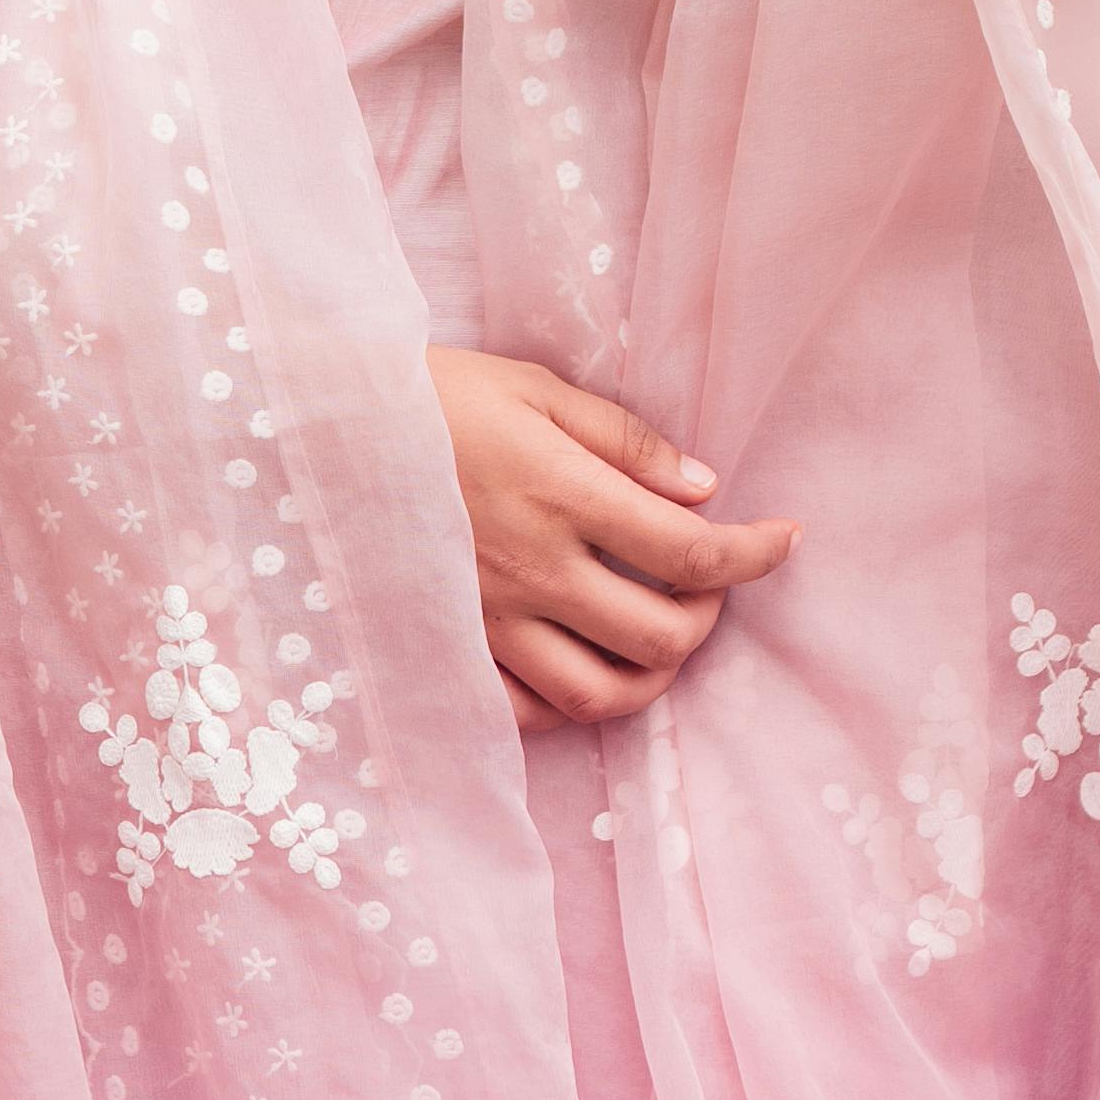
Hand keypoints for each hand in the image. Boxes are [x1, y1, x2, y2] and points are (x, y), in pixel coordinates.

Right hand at [423, 348, 796, 733]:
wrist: (314, 426)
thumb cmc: (431, 395)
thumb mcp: (533, 387)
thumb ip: (624, 440)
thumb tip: (705, 489)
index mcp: (563, 495)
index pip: (694, 552)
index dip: (757, 555)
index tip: (785, 539)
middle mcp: (533, 570)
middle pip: (659, 639)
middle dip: (708, 622)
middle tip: (710, 589)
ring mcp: (487, 620)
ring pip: (597, 695)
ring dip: (651, 677)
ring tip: (660, 639)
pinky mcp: (450, 645)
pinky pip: (524, 712)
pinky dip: (568, 703)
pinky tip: (581, 662)